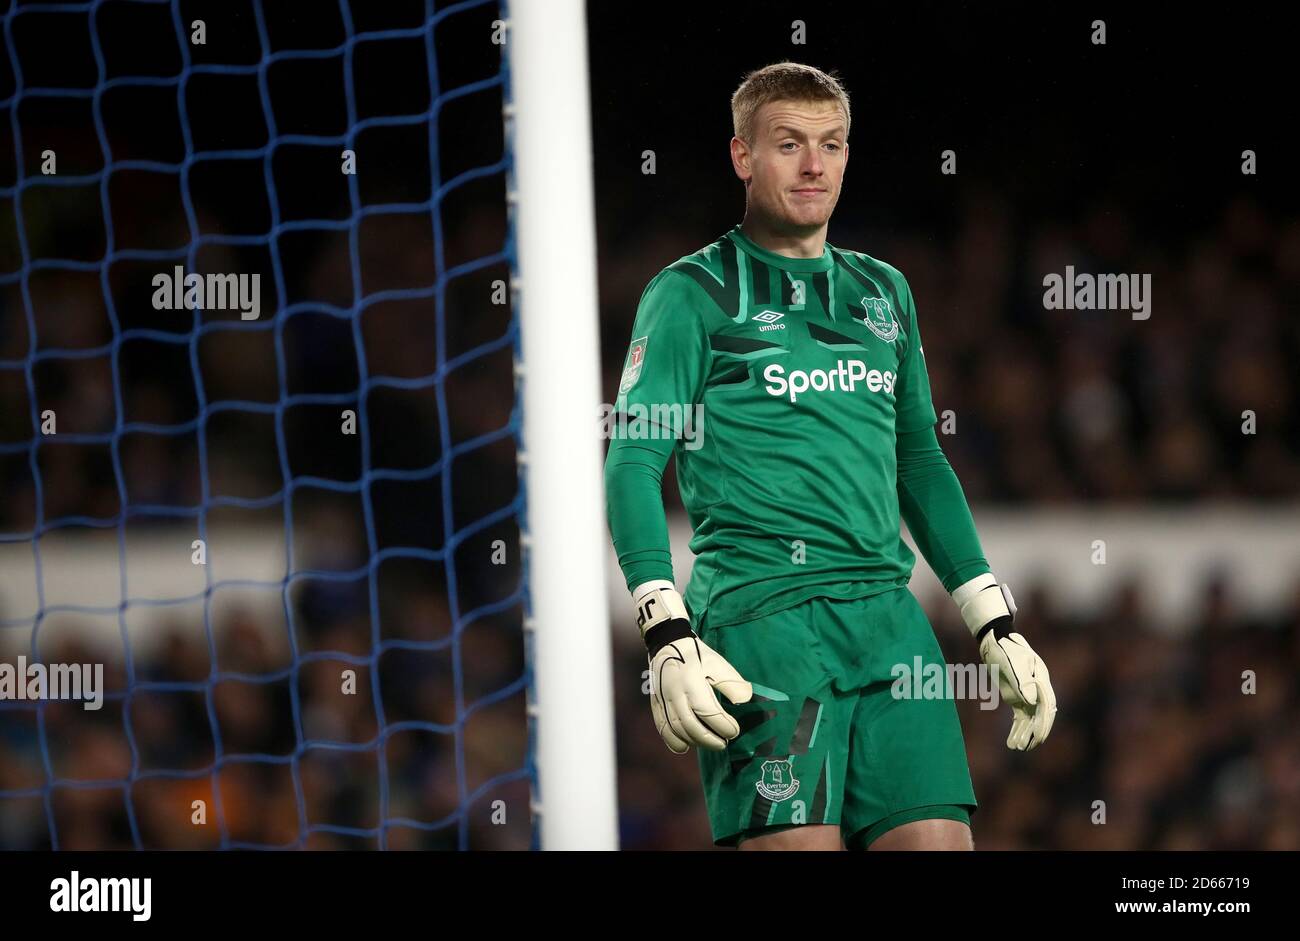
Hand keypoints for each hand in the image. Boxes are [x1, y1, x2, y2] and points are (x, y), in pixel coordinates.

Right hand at [634, 582, 752, 753]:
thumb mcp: (718, 664)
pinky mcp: (656, 703)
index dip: (723, 725)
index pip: (708, 711)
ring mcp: (663, 698)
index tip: (734, 730)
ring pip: (677, 729)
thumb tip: (744, 700)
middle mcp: (675, 692)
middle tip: (724, 743)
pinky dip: (673, 740)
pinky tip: (685, 747)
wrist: (667, 643)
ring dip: (695, 741)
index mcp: (692, 680)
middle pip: (691, 725)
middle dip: (710, 739)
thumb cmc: (698, 655)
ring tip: (710, 743)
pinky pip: (662, 727)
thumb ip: (731, 682)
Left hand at [977, 622, 1056, 750]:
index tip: (1038, 736)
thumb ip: (1021, 681)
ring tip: (1016, 748)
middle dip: (1036, 732)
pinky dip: (1017, 729)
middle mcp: (1038, 689)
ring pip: (1030, 719)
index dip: (1044, 722)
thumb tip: (1031, 701)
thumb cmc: (1005, 648)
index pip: (1047, 705)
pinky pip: (1020, 717)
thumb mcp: (1011, 663)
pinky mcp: (1017, 698)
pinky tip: (1012, 741)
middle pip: (1041, 715)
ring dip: (1024, 733)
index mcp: (1041, 679)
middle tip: (1028, 747)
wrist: (995, 640)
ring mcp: (1028, 695)